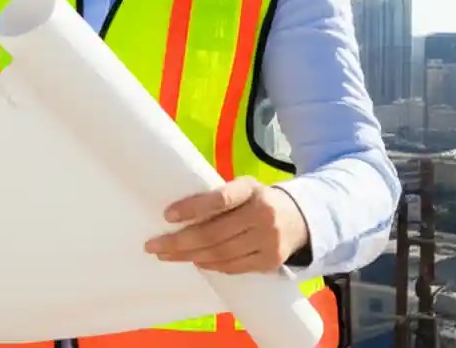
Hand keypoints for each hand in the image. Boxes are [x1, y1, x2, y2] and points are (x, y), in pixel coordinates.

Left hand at [144, 177, 309, 274]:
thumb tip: (177, 214)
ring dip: (189, 256)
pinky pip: (233, 267)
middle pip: (213, 234)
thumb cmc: (259, 200)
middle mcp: (262, 215)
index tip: (167, 216)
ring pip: (220, 254)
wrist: (301, 219)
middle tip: (153, 245)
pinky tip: (195, 261)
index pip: (218, 200)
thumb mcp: (244, 188)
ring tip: (167, 255)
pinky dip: (211, 265)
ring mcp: (269, 241)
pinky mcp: (270, 261)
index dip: (192, 208)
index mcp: (251, 190)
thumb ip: (219, 197)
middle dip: (179, 242)